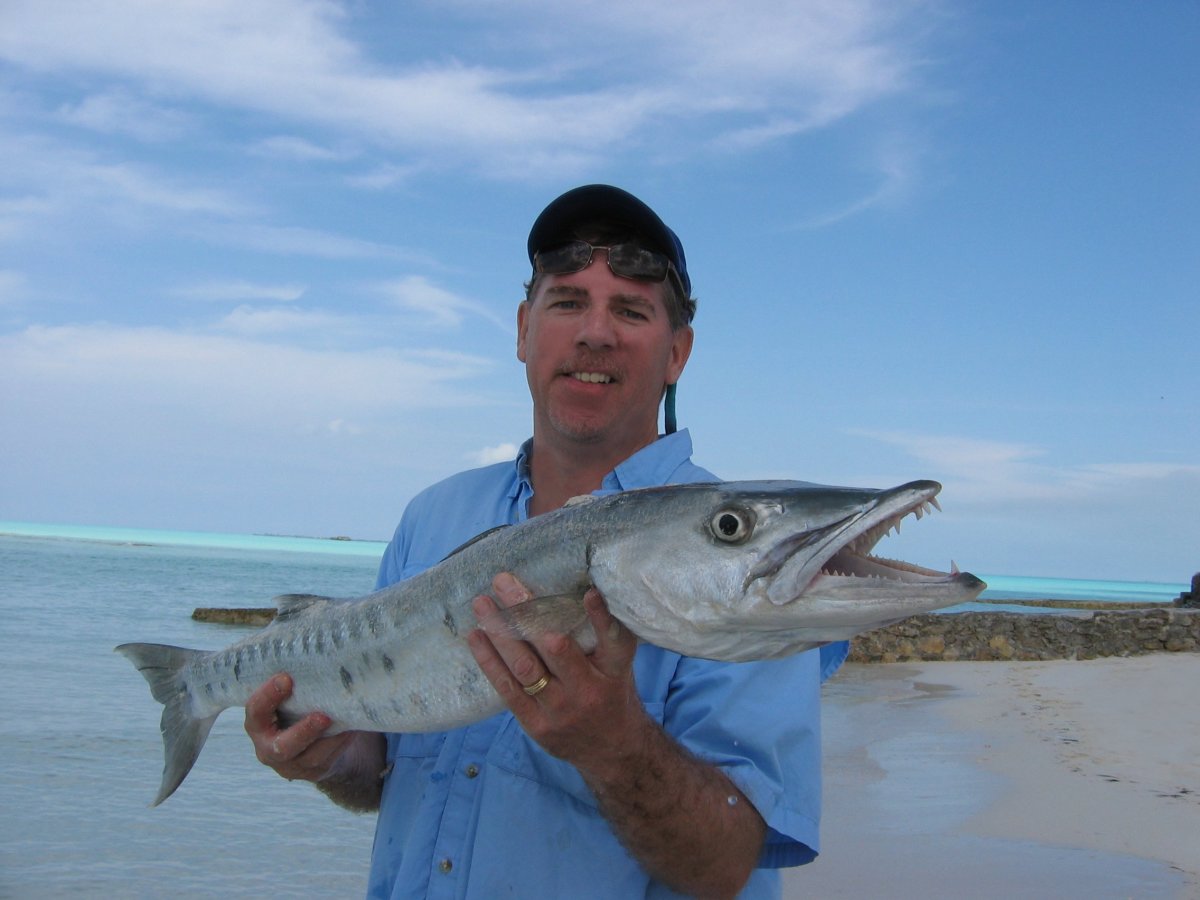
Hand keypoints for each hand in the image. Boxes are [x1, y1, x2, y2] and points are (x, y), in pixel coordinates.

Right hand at [244, 673, 354, 781]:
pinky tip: (353, 728)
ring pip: (312, 756)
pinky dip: (342, 742)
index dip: (268, 696)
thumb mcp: (287, 697)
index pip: (256, 711)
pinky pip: (329, 759)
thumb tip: (308, 646)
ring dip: (332, 738)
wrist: (310, 741)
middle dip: (304, 731)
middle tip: (323, 716)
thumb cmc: (296, 706)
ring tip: (348, 719)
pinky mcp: (313, 772)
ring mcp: (291, 765)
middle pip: (282, 747)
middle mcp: (268, 748)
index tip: (286, 678)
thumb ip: (291, 682)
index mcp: (257, 724)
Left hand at [467, 573, 647, 770]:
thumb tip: (576, 588)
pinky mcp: (537, 726)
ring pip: (525, 668)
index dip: (601, 617)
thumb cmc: (612, 692)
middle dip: (526, 611)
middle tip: (503, 581)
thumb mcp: (618, 664)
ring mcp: (560, 710)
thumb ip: (602, 635)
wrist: (613, 751)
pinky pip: (508, 690)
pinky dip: (490, 661)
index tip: (589, 593)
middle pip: (555, 647)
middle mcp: (589, 690)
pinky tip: (476, 637)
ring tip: (482, 604)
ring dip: (500, 632)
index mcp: (614, 670)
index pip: (612, 640)